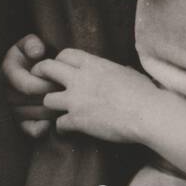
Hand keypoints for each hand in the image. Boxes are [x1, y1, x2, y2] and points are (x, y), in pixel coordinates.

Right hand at [2, 33, 59, 137]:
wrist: (28, 68)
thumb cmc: (31, 55)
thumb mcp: (29, 44)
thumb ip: (32, 44)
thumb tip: (37, 52)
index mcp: (7, 72)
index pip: (28, 86)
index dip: (46, 85)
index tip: (60, 80)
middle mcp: (6, 92)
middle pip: (34, 102)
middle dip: (52, 97)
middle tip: (67, 92)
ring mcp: (12, 108)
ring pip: (36, 114)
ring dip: (52, 110)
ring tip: (65, 102)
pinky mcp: (19, 121)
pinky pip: (30, 130)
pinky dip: (42, 128)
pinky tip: (54, 121)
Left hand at [34, 48, 158, 143]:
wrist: (148, 114)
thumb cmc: (145, 93)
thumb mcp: (128, 73)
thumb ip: (116, 70)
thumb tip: (122, 70)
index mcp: (93, 64)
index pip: (65, 54)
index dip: (59, 60)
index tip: (58, 67)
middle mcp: (80, 78)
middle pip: (47, 69)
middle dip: (40, 74)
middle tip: (38, 81)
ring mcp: (76, 99)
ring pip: (47, 99)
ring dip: (50, 105)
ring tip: (55, 110)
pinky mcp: (77, 120)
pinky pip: (59, 123)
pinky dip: (61, 128)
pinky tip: (65, 130)